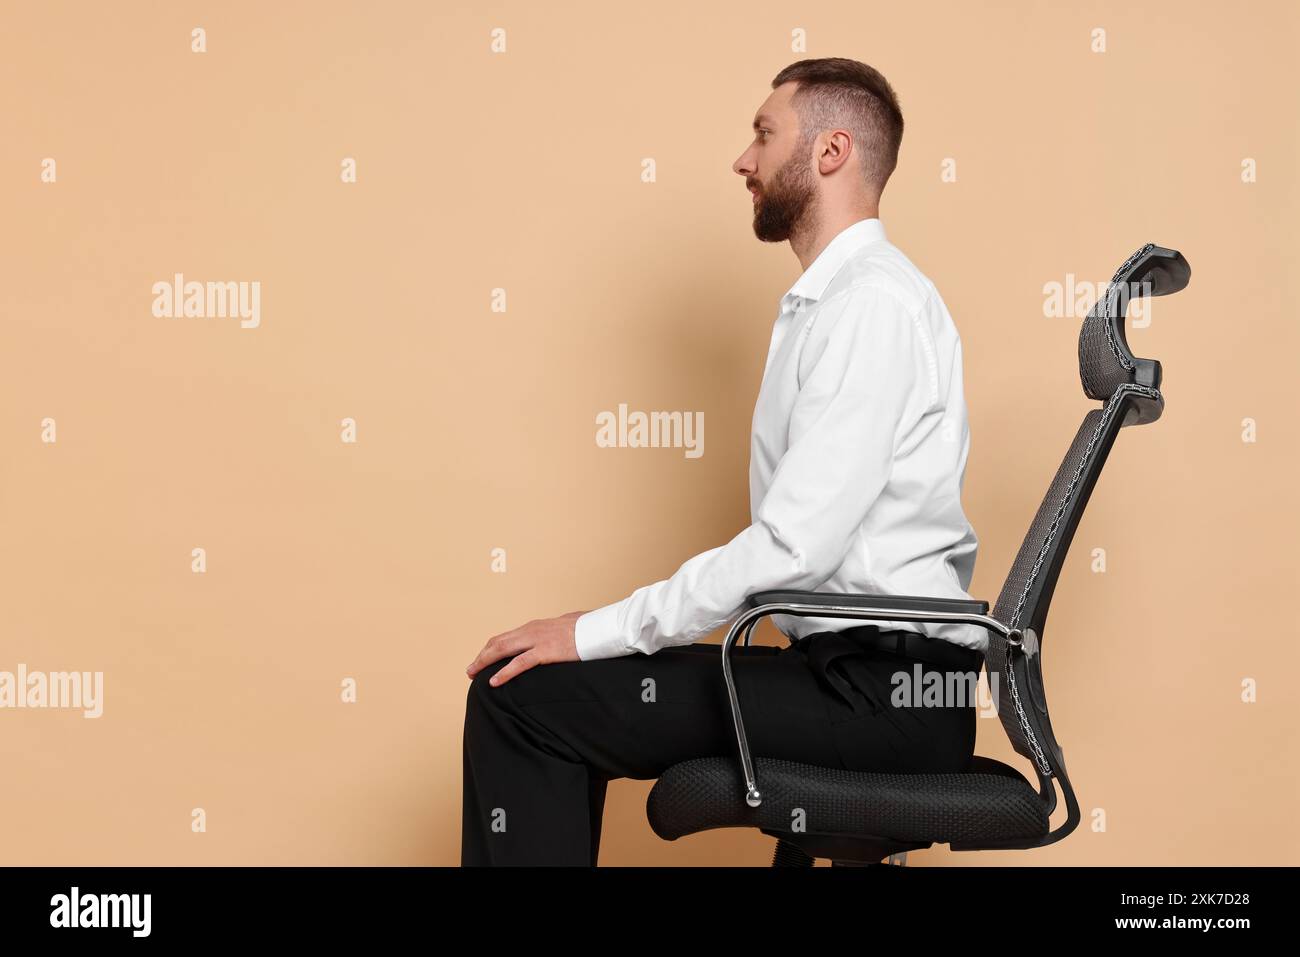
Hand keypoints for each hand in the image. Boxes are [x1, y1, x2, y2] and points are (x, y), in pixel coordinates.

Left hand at [466, 610, 586, 686]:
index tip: (481, 659)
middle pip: (498, 642)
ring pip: (502, 650)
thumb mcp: (564, 628)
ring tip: (473, 674)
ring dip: (484, 662)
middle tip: (470, 670)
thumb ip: (554, 633)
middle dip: (481, 656)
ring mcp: (537, 640)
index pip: (505, 637)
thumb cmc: (586, 629)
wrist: (600, 628)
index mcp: (535, 626)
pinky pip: (519, 663)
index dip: (490, 649)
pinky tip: (493, 681)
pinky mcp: (546, 651)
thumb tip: (555, 637)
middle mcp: (531, 630)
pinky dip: (503, 672)